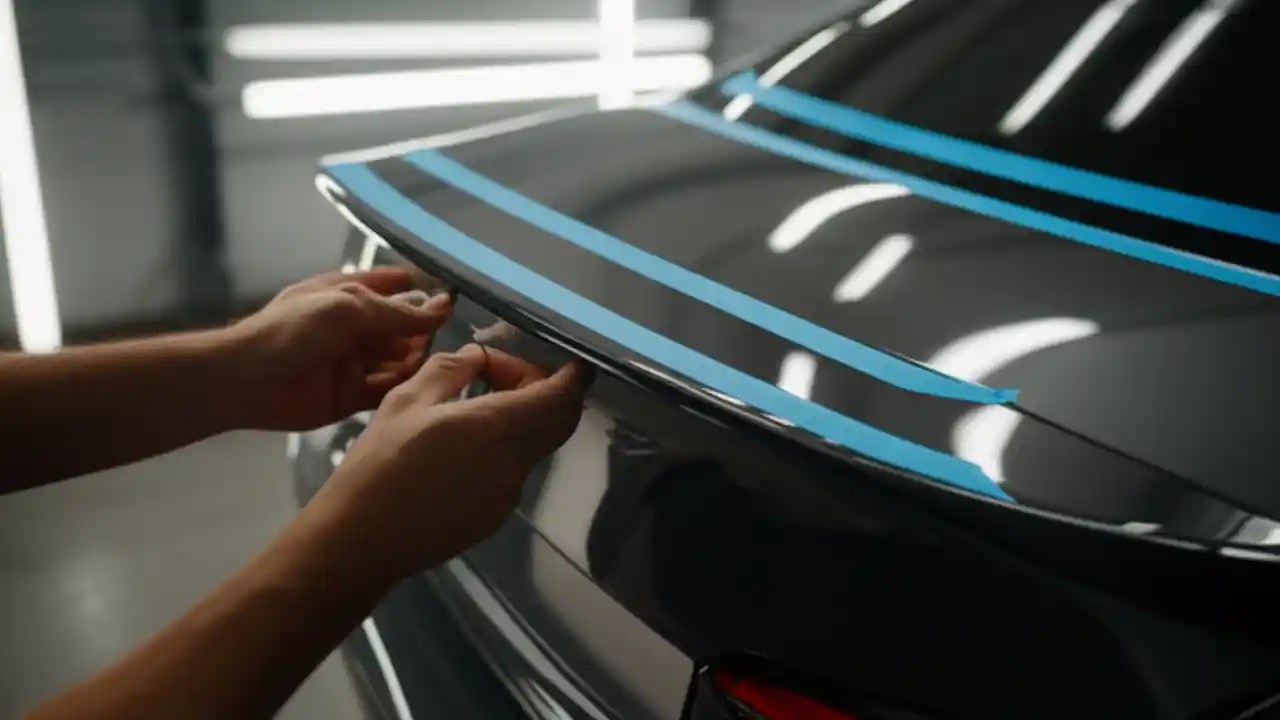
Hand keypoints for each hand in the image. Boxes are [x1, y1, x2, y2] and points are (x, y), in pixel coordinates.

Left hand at [225, 268, 450, 430]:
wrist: (246, 380)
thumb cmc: (293, 331)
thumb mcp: (348, 309)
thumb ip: (398, 312)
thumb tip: (445, 306)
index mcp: (347, 295)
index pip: (392, 287)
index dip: (421, 291)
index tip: (453, 299)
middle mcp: (354, 326)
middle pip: (400, 327)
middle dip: (422, 332)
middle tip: (449, 341)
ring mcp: (353, 361)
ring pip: (397, 360)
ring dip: (415, 361)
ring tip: (437, 364)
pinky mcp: (351, 395)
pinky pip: (386, 390)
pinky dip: (403, 387)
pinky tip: (422, 385)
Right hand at [307, 344, 586, 581]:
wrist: (362, 540)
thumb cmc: (379, 464)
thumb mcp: (406, 401)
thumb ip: (449, 369)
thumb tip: (476, 356)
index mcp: (498, 427)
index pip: (563, 396)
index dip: (570, 374)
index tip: (559, 359)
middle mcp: (516, 463)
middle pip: (558, 420)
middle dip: (543, 390)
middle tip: (500, 375)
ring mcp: (509, 495)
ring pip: (535, 444)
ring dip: (520, 418)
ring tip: (471, 407)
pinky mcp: (495, 516)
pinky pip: (514, 470)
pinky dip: (503, 447)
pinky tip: (460, 447)